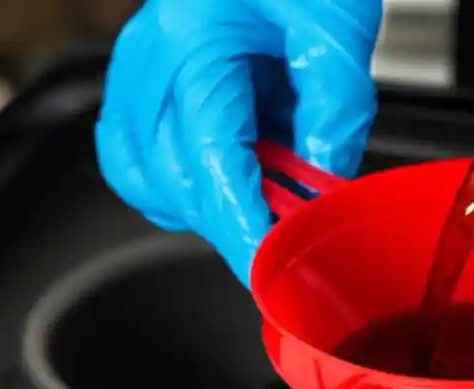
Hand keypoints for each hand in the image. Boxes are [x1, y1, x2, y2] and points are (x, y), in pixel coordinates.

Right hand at [95, 0, 382, 284]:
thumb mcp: (338, 33)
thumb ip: (334, 116)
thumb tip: (321, 191)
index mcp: (193, 39)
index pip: (207, 162)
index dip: (240, 228)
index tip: (269, 270)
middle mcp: (149, 54)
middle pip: (169, 177)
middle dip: (231, 217)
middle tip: (292, 225)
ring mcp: (135, 64)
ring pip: (140, 174)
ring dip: (203, 201)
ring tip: (264, 185)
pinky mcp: (141, 76)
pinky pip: (135, 153)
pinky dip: (179, 180)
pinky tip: (229, 170)